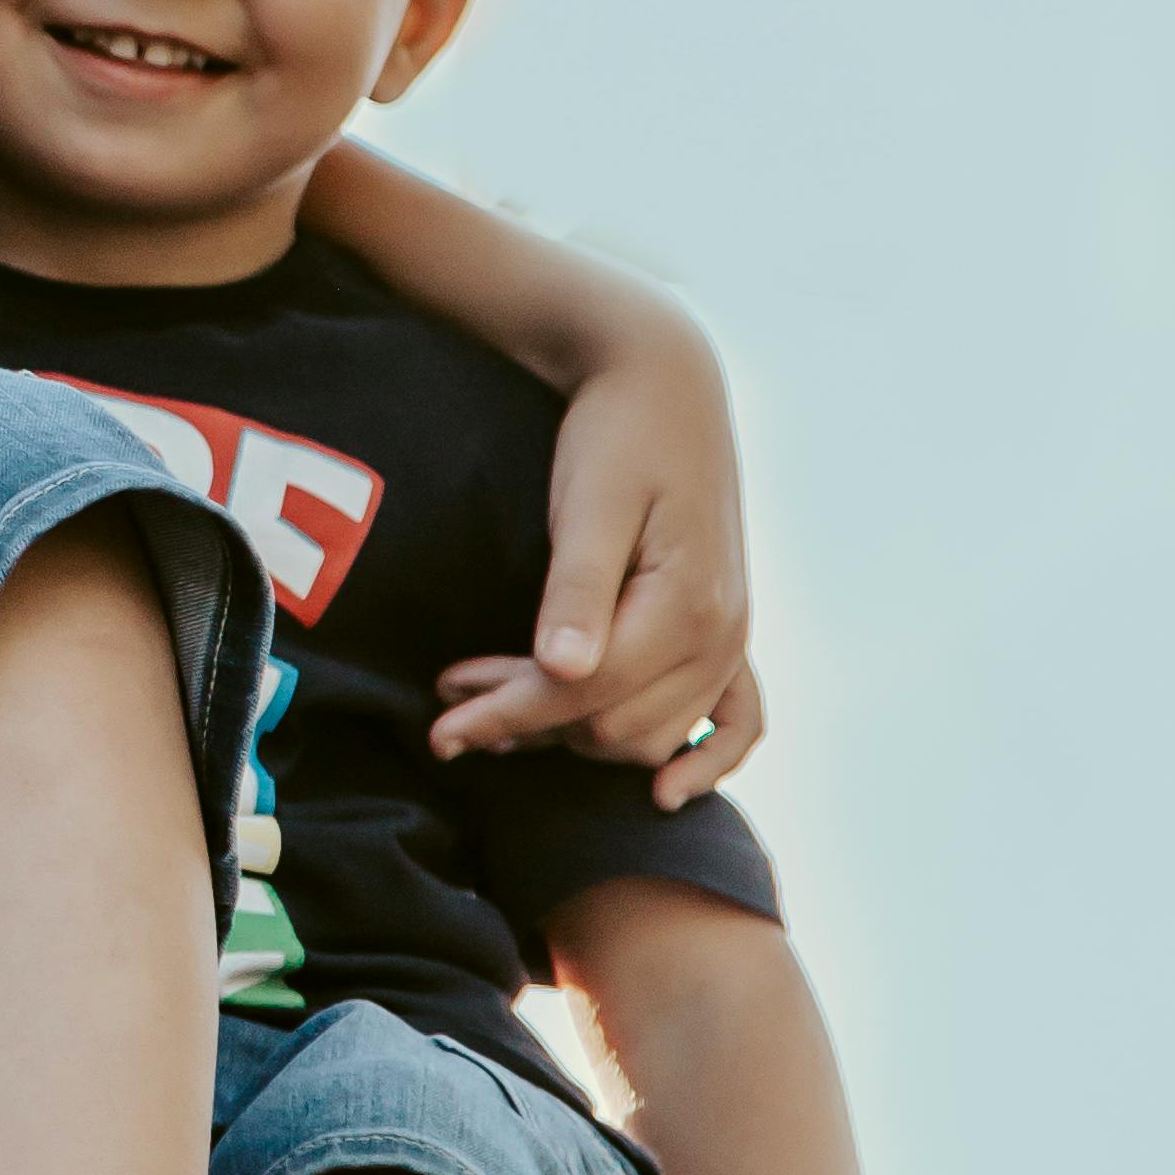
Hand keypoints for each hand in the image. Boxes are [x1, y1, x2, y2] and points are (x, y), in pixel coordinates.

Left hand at [428, 329, 752, 800]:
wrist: (664, 378)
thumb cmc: (617, 432)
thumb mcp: (590, 502)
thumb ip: (576, 589)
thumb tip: (562, 673)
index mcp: (687, 606)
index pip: (584, 696)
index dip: (507, 715)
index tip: (439, 728)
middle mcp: (722, 634)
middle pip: (611, 728)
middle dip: (525, 724)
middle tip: (448, 703)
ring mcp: (731, 637)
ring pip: (648, 734)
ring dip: (573, 735)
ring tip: (493, 707)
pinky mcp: (724, 629)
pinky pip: (736, 721)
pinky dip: (705, 760)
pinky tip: (664, 796)